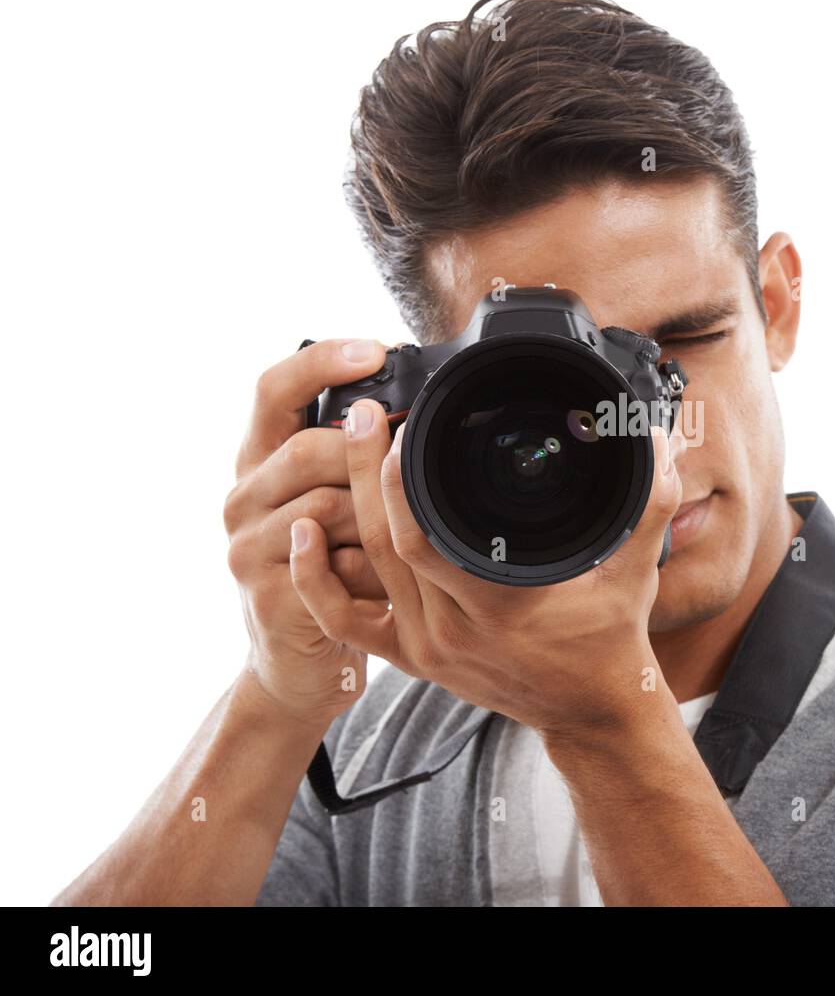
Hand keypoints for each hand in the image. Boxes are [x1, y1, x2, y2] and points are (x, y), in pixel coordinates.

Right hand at [223, 340, 392, 727]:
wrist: (297, 661)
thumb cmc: (331, 569)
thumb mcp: (338, 502)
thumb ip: (354, 457)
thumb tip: (416, 411)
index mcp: (259, 461)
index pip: (274, 389)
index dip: (322, 362)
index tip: (375, 349)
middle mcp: (243, 497)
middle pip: (309, 449)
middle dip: (367, 454)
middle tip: (414, 462)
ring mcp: (246, 548)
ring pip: (328, 507)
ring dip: (378, 518)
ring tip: (405, 533)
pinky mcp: (267, 595)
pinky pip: (334, 567)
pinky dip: (372, 570)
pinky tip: (391, 577)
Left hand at [286, 397, 684, 737]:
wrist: (592, 712)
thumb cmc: (611, 642)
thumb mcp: (636, 571)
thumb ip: (648, 505)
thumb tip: (660, 442)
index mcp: (499, 605)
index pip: (422, 536)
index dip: (400, 479)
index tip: (400, 426)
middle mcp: (451, 630)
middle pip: (383, 542)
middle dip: (365, 470)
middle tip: (362, 414)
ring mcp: (426, 648)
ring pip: (364, 570)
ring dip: (346, 506)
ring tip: (338, 448)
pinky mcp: (413, 659)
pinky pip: (348, 621)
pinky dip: (316, 581)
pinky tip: (302, 536)